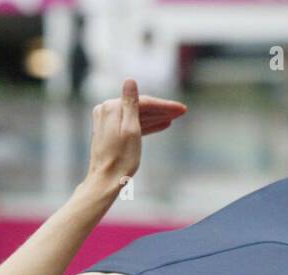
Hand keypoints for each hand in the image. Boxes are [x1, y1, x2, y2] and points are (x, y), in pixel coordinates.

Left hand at [86, 78, 186, 193]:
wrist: (105, 181)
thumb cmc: (121, 159)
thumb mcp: (131, 129)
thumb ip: (131, 103)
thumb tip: (130, 80)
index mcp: (112, 108)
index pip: (144, 102)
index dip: (163, 105)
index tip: (181, 109)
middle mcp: (106, 110)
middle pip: (140, 108)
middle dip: (161, 111)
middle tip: (181, 112)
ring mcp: (105, 120)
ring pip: (136, 117)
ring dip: (154, 118)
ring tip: (173, 119)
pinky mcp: (107, 131)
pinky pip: (129, 125)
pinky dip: (143, 126)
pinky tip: (159, 125)